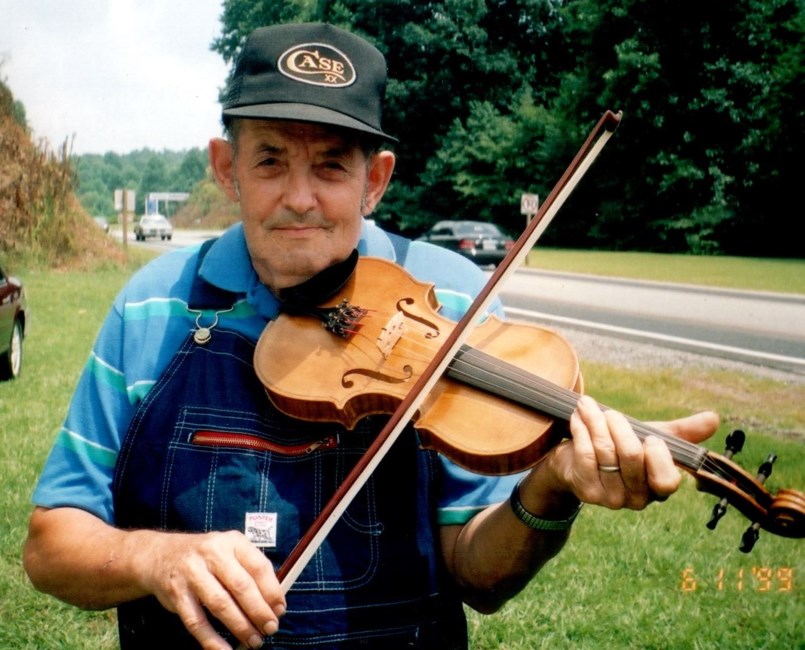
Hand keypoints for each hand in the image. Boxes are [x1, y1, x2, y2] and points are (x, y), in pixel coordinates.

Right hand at [142, 529, 285, 649]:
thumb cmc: (207, 557)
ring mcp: (192, 573)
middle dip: (259, 612)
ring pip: (220, 604)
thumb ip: (250, 570)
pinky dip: (212, 640)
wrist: (161, 555)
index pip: (258, 566)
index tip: (280, 610)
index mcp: (232, 542)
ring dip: (240, 626)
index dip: (272, 591)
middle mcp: (212, 553)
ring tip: (254, 641)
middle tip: (270, 629)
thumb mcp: (230, 551)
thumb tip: (274, 602)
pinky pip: (196, 622)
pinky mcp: (176, 594)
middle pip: (241, 586)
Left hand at [544, 395, 718, 509]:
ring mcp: (610, 498)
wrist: (575, 462)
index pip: (667, 481)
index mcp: (658, 487)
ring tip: (587, 405)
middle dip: (620, 427)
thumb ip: (681, 432)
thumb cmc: (620, 449)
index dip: (658, 456)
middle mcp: (637, 498)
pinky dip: (581, 429)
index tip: (650, 436)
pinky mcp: (586, 491)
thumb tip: (714, 418)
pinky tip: (578, 417)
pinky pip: (584, 454)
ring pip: (605, 452)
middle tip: (611, 412)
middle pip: (632, 457)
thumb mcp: (651, 438)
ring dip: (595, 422)